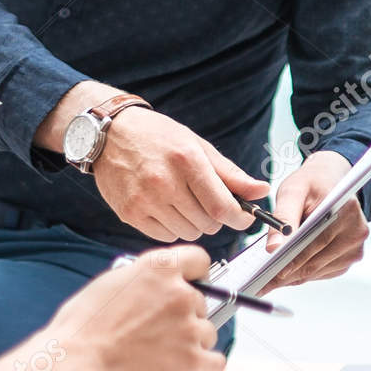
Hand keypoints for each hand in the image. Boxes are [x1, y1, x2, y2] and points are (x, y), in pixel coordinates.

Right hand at [43, 246, 225, 370]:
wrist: (73, 368)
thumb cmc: (79, 331)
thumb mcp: (107, 285)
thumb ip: (139, 281)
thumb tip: (149, 288)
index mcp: (159, 268)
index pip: (198, 261)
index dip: (196, 276)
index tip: (190, 286)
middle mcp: (180, 293)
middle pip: (201, 303)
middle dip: (184, 318)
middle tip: (158, 336)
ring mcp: (190, 328)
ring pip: (207, 334)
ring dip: (191, 345)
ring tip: (159, 358)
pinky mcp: (194, 362)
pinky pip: (215, 364)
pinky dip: (202, 370)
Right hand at [93, 107, 267, 241]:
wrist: (109, 134)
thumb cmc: (157, 137)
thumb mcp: (197, 146)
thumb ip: (230, 173)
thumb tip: (261, 191)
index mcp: (187, 160)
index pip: (222, 206)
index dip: (239, 218)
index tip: (244, 218)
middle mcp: (164, 182)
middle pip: (207, 224)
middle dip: (215, 217)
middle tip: (207, 202)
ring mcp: (144, 200)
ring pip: (188, 233)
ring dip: (193, 223)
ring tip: (183, 201)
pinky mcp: (130, 213)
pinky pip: (165, 236)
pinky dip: (172, 227)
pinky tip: (166, 208)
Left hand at [263, 150, 368, 289]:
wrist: (330, 182)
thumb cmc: (310, 184)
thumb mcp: (292, 191)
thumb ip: (283, 217)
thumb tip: (273, 248)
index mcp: (346, 210)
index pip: (315, 243)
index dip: (291, 260)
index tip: (268, 274)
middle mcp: (356, 232)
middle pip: (315, 262)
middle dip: (285, 273)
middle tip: (260, 283)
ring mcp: (355, 248)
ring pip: (316, 271)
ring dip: (292, 277)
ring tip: (267, 279)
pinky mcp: (349, 258)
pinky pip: (321, 273)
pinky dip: (301, 274)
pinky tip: (284, 272)